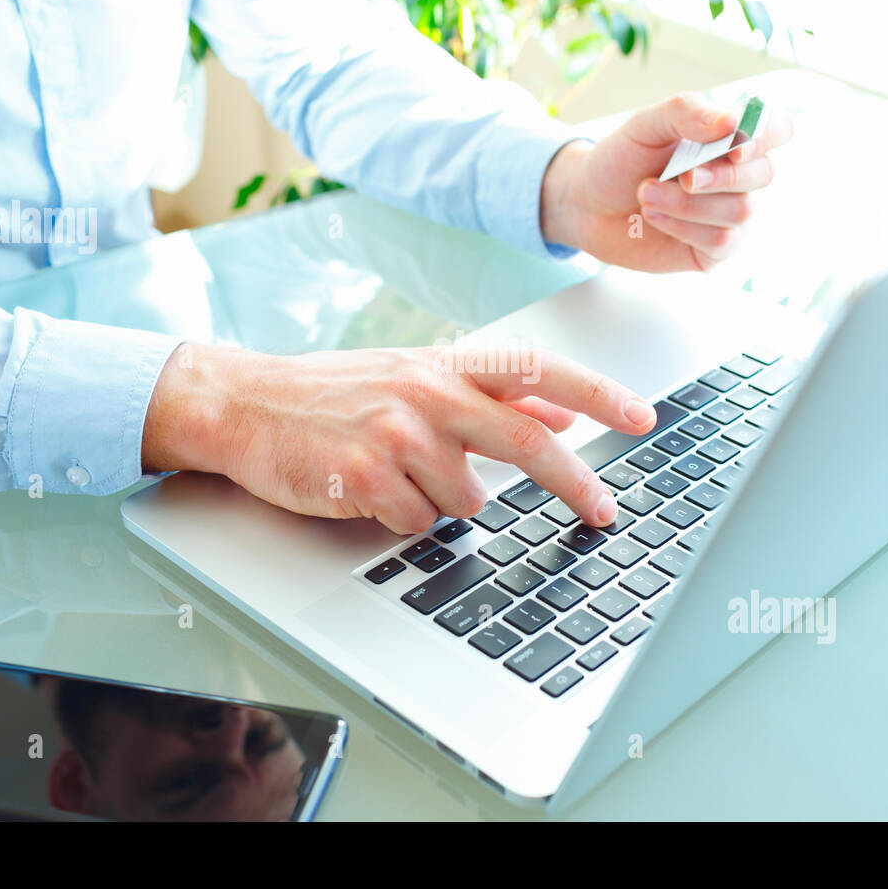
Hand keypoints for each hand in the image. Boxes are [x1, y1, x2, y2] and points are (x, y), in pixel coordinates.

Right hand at [141, 343, 657, 534]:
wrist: (245, 404)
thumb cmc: (334, 393)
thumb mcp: (414, 376)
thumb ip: (488, 394)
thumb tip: (559, 411)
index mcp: (443, 365)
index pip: (537, 371)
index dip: (597, 393)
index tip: (642, 416)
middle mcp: (426, 393)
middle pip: (525, 443)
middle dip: (574, 484)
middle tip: (604, 512)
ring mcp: (395, 436)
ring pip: (467, 501)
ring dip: (442, 501)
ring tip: (396, 475)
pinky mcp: (364, 478)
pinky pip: (417, 523)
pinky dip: (401, 517)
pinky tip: (368, 490)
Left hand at [540, 92, 793, 270]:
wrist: (586, 204)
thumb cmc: (620, 160)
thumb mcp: (645, 125)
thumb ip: (685, 113)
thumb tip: (732, 122)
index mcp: (728, 138)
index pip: (776, 130)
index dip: (766, 136)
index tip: (735, 146)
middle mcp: (735, 176)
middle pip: (764, 174)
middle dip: (720, 176)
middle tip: (680, 175)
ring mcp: (726, 215)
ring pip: (740, 211)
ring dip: (688, 203)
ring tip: (646, 194)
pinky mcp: (711, 250)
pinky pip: (721, 241)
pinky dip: (683, 227)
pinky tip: (653, 216)